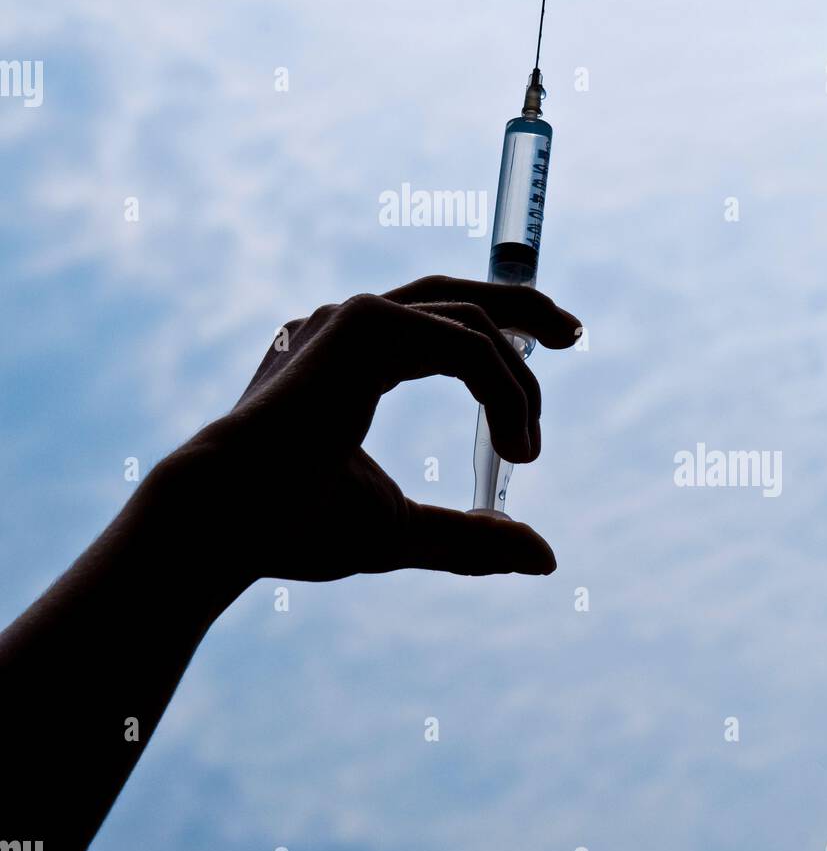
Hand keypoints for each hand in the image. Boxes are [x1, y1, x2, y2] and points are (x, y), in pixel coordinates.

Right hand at [170, 275, 580, 589]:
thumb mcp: (398, 530)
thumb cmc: (294, 527)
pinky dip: (501, 388)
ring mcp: (353, 317)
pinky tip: (514, 444)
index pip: (433, 322)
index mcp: (344, 357)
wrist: (227, 518)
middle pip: (454, 293)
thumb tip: (545, 557)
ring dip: (516, 380)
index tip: (548, 359)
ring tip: (531, 448)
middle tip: (575, 333)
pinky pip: (464, 343)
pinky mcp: (365, 326)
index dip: (495, 333)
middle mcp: (346, 324)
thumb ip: (467, 537)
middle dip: (522, 308)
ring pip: (470, 322)